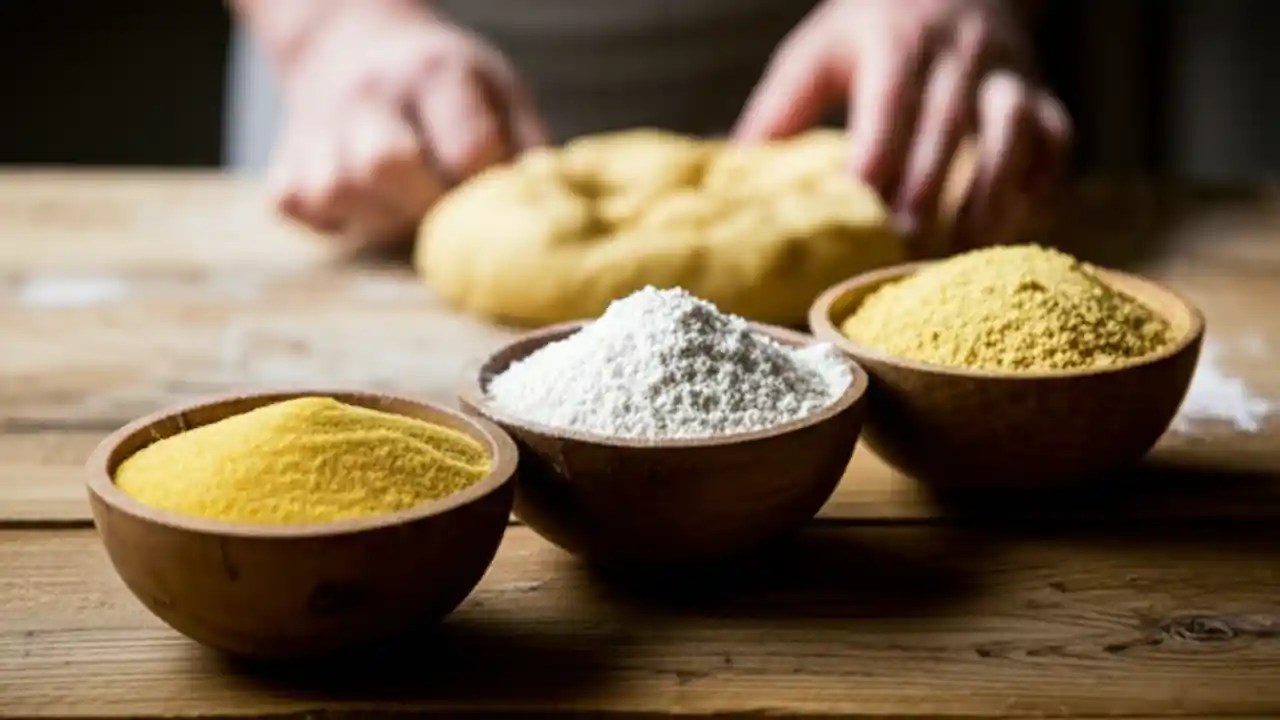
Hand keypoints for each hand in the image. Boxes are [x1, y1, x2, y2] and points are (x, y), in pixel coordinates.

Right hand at [258, 3, 546, 247]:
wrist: (349, 48)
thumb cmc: (445, 87)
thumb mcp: (499, 93)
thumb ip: (529, 149)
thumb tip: (552, 213)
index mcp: (434, 70)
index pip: (469, 147)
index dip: (488, 184)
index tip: (491, 189)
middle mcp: (366, 92)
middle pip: (388, 164)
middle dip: (429, 204)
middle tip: (446, 208)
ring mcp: (315, 131)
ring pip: (341, 194)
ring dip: (385, 216)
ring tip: (405, 201)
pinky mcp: (282, 173)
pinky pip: (308, 215)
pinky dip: (341, 224)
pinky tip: (365, 202)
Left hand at [735, 0, 1070, 250]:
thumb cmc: (870, 32)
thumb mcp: (818, 52)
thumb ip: (781, 109)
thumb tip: (734, 172)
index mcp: (895, 42)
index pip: (887, 101)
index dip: (876, 155)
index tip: (858, 208)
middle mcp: (958, 53)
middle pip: (947, 123)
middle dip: (928, 185)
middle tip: (905, 243)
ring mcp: (1007, 72)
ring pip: (1013, 130)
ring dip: (993, 189)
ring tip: (964, 243)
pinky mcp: (1042, 94)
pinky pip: (1058, 140)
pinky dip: (1045, 185)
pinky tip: (1018, 227)